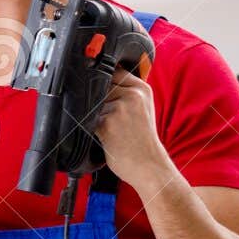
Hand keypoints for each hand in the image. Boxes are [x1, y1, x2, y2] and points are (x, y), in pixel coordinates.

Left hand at [95, 69, 172, 197]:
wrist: (149, 166)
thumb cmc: (143, 141)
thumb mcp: (142, 109)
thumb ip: (126, 93)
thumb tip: (99, 80)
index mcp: (141, 89)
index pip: (114, 72)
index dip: (103, 81)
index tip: (100, 92)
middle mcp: (132, 95)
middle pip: (100, 86)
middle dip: (97, 100)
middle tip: (107, 118)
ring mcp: (120, 108)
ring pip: (93, 104)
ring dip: (94, 116)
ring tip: (110, 130)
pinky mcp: (107, 123)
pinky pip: (89, 120)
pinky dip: (91, 129)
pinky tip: (105, 138)